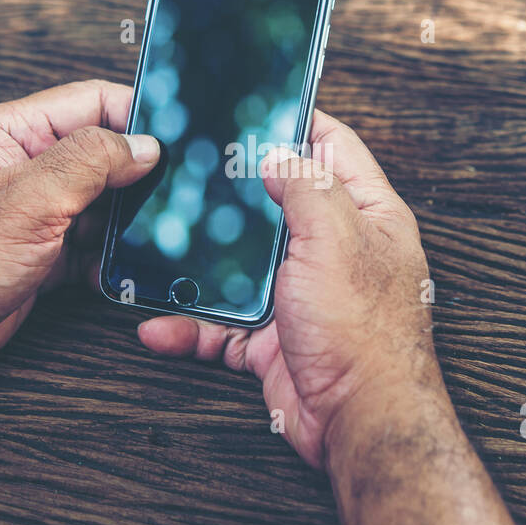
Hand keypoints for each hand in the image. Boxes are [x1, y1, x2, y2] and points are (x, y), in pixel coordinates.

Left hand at [0, 79, 158, 375]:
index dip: (135, 115)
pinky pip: (92, 246)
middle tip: (176, 191)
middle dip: (138, 174)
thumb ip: (90, 162)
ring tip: (154, 235)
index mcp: (10, 132)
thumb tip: (144, 146)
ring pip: (103, 203)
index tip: (176, 137)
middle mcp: (24, 166)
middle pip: (102, 153)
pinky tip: (122, 272)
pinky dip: (111, 259)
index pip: (90, 101)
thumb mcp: (29, 199)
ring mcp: (35, 211)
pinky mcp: (42, 254)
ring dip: (128, 222)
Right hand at [137, 111, 444, 468]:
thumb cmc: (365, 332)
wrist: (360, 422)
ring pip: (240, 266)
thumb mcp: (336, 237)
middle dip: (233, 190)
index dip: (295, 122)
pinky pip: (221, 326)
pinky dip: (189, 327)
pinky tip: (158, 324)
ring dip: (199, 265)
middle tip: (190, 166)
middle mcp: (336, 251)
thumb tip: (278, 153)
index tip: (254, 102)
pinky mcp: (274, 339)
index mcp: (367, 215)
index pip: (333, 148)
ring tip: (158, 247)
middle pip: (278, 203)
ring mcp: (302, 296)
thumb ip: (307, 186)